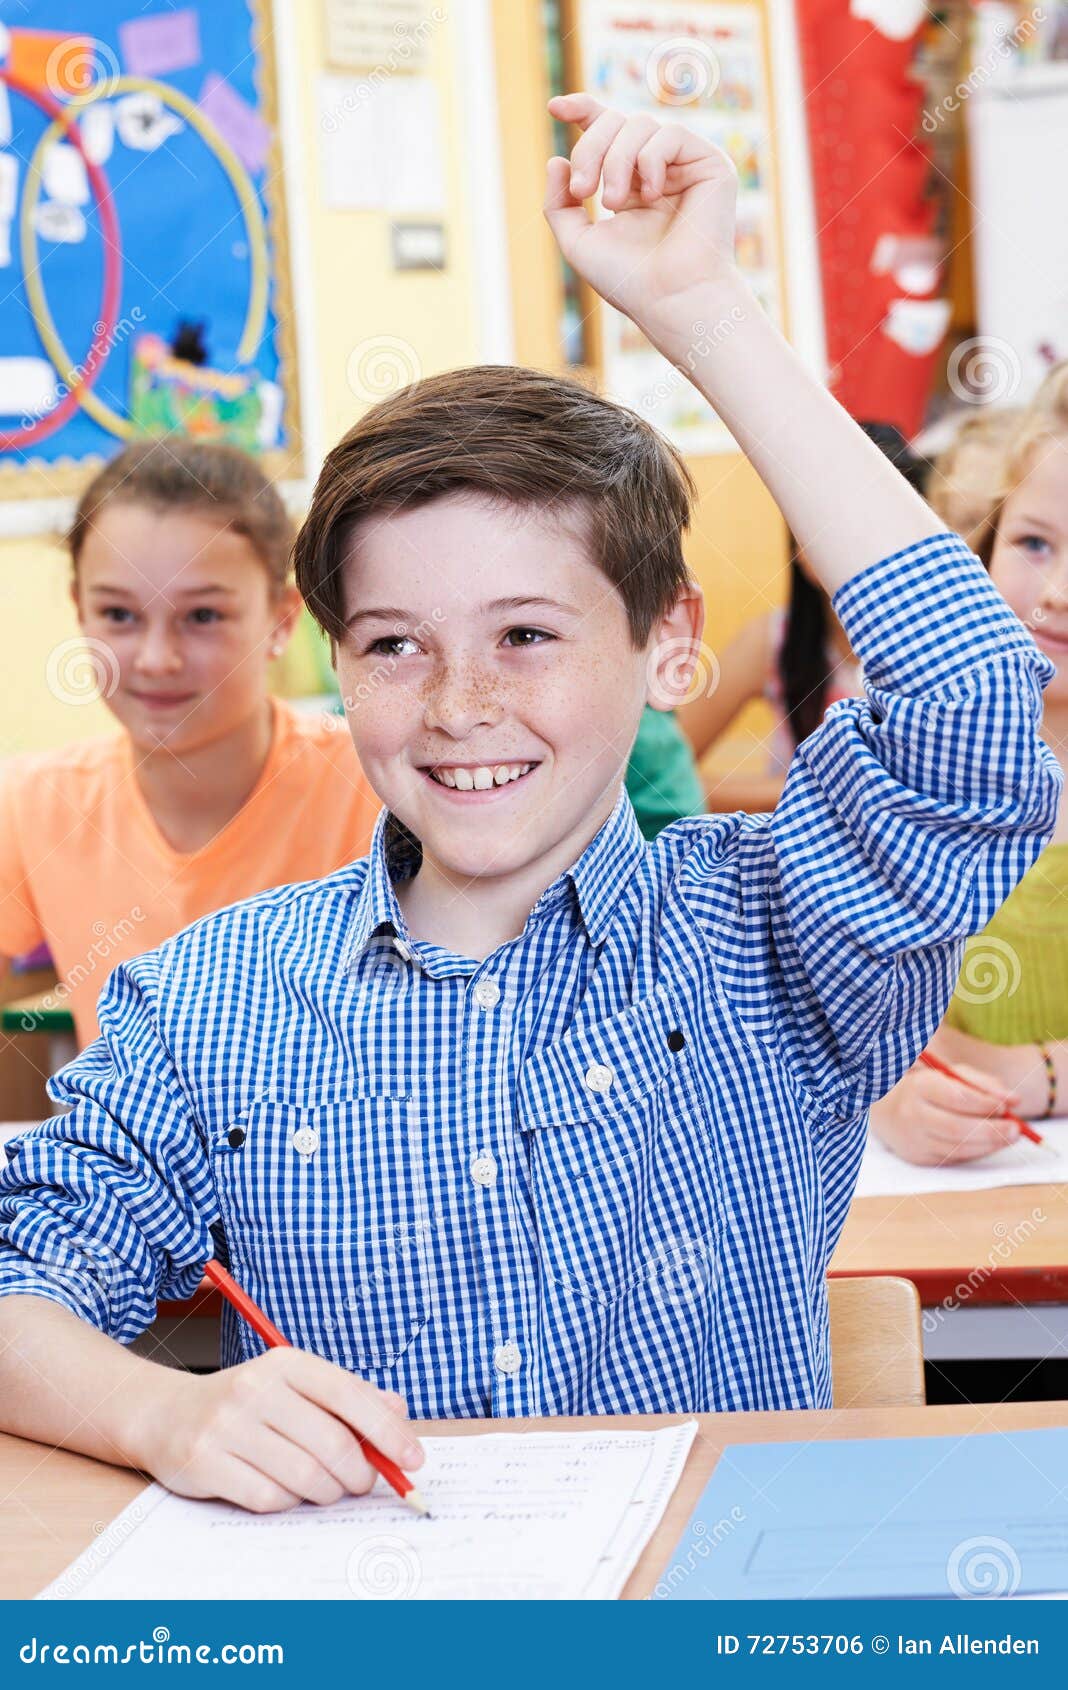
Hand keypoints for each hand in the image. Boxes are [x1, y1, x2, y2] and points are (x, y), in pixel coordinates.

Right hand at [135, 1347, 422, 1512]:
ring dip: (327, 1492)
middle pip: (332, 1444)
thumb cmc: (244, 1403)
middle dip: (360, 1474)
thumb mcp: (294, 1385)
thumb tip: (399, 1412)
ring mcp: (227, 1427)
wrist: (164, 1414)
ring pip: (305, 1476)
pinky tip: (284, 1490)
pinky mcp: (206, 1463)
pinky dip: (288, 1502)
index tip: (414, 1459)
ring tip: (325, 1487)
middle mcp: (255, 1389)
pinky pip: (269, 1498)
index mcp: (286, 1362)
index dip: (388, 1430)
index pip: (350, 1394)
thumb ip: (348, 1396)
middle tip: (363, 1483)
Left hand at [543, 92, 738, 336]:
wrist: (670, 299)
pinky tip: (651, 195)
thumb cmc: (629, 280)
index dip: (582, 110)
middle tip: (583, 190)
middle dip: (590, 149)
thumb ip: (559, 204)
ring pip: (639, 124)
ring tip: (613, 203)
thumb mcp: (579, 242)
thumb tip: (555, 159)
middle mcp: (657, 170)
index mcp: (629, 184)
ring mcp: (684, 165)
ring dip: (616, 160)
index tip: (555, 109)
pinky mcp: (710, 164)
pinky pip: (669, 134)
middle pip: (616, 122)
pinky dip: (649, 161)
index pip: (607, 132)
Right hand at [870, 1058, 1021, 1165]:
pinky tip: (989, 1144)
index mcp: (919, 1087)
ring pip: (958, 1148)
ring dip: (989, 1144)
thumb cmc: (927, 1087)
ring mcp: (914, 1140)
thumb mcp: (950, 1074)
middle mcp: (913, 1115)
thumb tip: (1014, 1100)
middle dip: (992, 1130)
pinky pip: (954, 1159)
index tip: (1008, 1106)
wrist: (885, 1107)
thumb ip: (983, 1084)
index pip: (957, 1097)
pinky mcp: (918, 1158)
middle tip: (1017, 1129)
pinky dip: (977, 1152)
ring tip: (1009, 1136)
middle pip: (957, 1128)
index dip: (986, 1103)